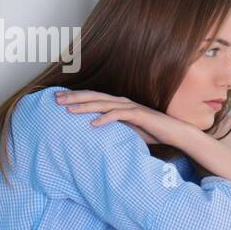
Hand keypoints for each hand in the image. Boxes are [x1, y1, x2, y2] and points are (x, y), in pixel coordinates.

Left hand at [54, 89, 198, 148]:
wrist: (175, 132)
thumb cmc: (152, 132)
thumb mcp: (127, 129)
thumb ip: (113, 127)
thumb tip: (96, 131)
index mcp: (118, 103)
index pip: (93, 98)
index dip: (75, 97)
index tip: (58, 100)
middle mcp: (122, 102)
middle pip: (94, 97)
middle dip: (74, 98)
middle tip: (56, 100)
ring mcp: (131, 107)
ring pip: (103, 104)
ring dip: (85, 106)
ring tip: (68, 110)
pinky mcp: (139, 115)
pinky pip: (119, 115)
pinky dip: (105, 118)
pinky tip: (93, 124)